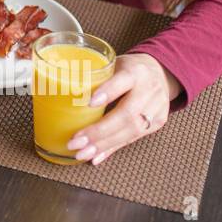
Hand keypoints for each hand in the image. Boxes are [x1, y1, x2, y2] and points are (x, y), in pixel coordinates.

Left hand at [65, 53, 182, 164]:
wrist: (161, 74)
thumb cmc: (128, 69)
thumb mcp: (113, 65)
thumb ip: (95, 78)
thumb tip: (60, 93)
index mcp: (136, 71)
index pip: (124, 80)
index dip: (108, 92)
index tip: (89, 103)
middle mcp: (149, 89)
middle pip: (127, 113)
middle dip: (100, 131)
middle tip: (76, 141)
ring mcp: (156, 107)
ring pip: (131, 130)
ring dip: (103, 145)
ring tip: (82, 153)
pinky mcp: (158, 122)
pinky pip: (134, 139)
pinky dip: (112, 149)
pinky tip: (95, 156)